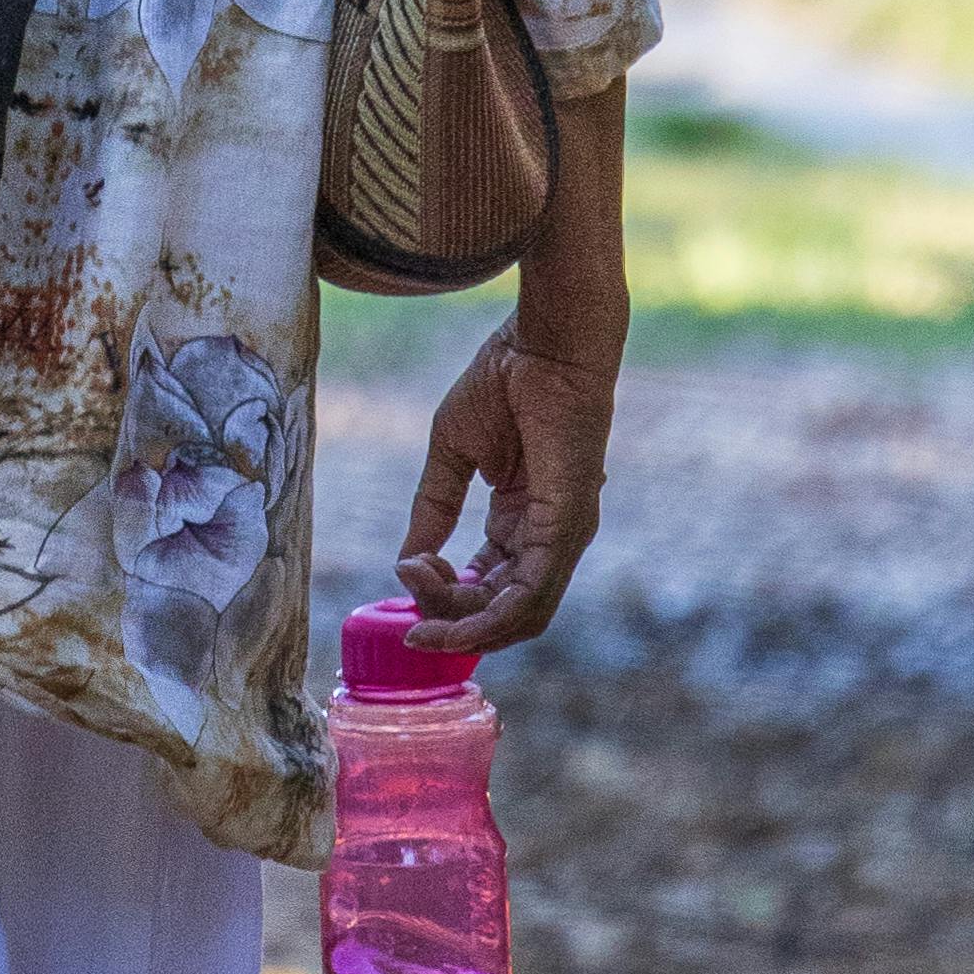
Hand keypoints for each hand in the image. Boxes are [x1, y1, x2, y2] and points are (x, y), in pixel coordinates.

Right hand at [405, 329, 614, 652]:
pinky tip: (448, 614)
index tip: (406, 576)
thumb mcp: (453, 452)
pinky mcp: (567, 527)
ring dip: (467, 631)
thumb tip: (406, 564)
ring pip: (519, 616)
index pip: (491, 586)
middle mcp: (549, 538)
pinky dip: (490, 617)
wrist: (543, 342)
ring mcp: (563, 536)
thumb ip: (434, 507)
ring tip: (421, 622)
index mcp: (525, 520)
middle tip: (410, 612)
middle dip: (451, 622)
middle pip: (503, 611)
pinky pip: (532, 595)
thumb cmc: (505, 381)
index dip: (447, 598)